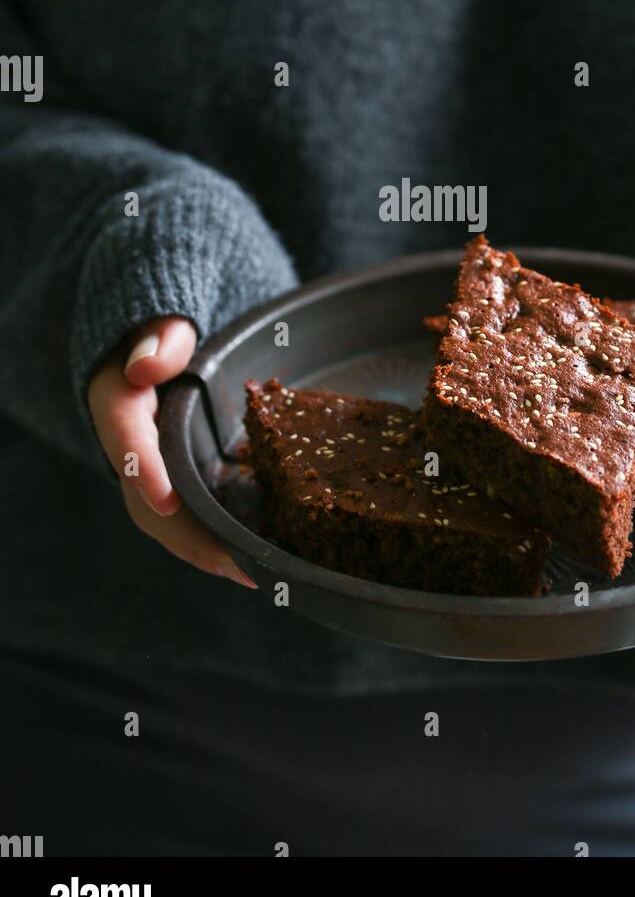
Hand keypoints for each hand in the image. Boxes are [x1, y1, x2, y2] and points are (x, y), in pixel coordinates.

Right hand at [88, 316, 255, 588]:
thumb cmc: (166, 333)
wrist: (155, 349)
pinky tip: (251, 563)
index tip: (167, 500)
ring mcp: (149, 470)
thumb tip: (144, 367)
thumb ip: (161, 338)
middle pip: (146, 497)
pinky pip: (185, 519)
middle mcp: (129, 445)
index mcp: (119, 400)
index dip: (143, 469)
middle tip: (235, 565)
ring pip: (166, 519)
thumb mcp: (164, 322)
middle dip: (187, 535)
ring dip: (204, 550)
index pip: (125, 434)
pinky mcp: (172, 483)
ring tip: (253, 575)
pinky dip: (212, 542)